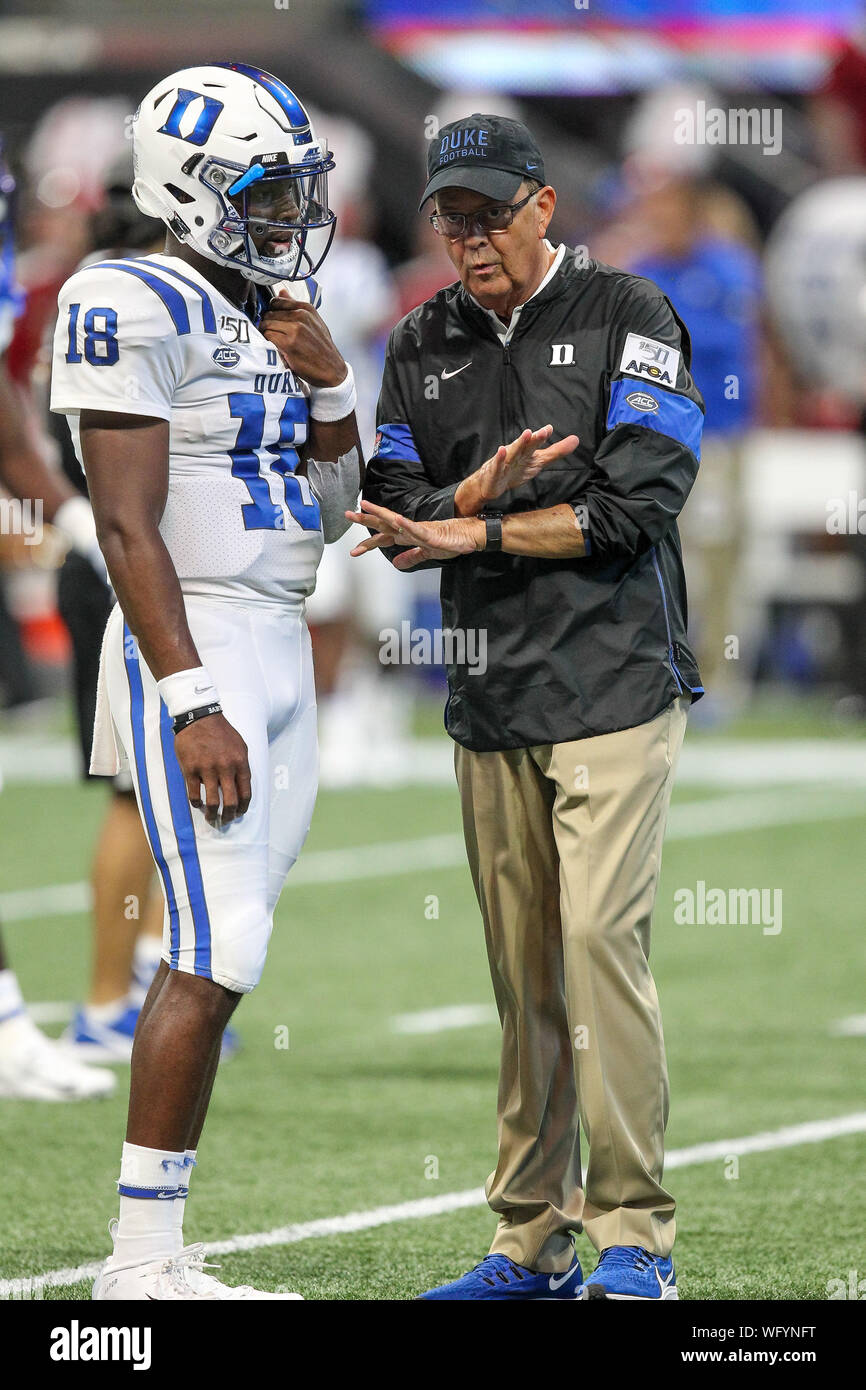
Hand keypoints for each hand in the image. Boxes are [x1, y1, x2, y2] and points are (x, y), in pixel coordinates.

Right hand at [173, 713, 250, 826]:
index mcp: (240, 762)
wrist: (199, 718)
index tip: (240, 813)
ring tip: (211, 818)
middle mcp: (225, 768)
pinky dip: (196, 803)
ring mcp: (207, 769)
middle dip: (230, 816)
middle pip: (231, 802)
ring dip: (213, 814)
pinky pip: (194, 794)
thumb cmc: (221, 732)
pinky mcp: (190, 770)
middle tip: (226, 821)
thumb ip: (242, 765)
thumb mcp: (240, 745)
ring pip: (213, 802)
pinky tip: (198, 804)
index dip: (244, 807)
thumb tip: (241, 785)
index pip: (246, 793)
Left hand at [258, 292, 346, 387]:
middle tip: (273, 334)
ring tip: (274, 341)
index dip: (271, 312)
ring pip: (266, 324)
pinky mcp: (289, 344)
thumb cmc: (321, 347)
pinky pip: (268, 336)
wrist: (331, 369)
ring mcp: (295, 329)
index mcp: (306, 308)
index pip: (276, 301)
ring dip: (266, 334)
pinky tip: (276, 347)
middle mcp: (301, 316)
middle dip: (267, 324)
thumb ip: (295, 306)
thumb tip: (281, 291)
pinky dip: (268, 342)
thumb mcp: (313, 322)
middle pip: (269, 313)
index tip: (274, 321)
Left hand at [345, 500, 481, 570]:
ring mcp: (420, 530)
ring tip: (366, 506)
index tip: (353, 551)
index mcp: (409, 535)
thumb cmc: (451, 542)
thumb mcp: (426, 554)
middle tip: (347, 514)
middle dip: (366, 519)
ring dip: (381, 514)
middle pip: (385, 524)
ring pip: (396, 521)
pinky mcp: (432, 534)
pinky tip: (396, 520)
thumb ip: (410, 557)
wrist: (469, 537)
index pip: (385, 537)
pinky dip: (406, 524)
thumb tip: (395, 563)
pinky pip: (417, 529)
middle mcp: (411, 530)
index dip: (368, 543)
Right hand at [456, 426, 578, 514]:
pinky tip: (501, 450)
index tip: (549, 429)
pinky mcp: (494, 472)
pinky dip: (499, 458)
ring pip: (513, 452)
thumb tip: (576, 439)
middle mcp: (517, 454)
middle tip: (543, 432)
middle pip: (527, 446)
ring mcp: (505, 462)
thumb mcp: (538, 461)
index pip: (536, 443)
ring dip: (519, 443)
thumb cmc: (515, 469)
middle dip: (534, 439)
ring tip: (527, 433)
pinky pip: (497, 465)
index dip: (542, 436)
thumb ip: (556, 451)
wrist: (491, 483)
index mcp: (528, 452)